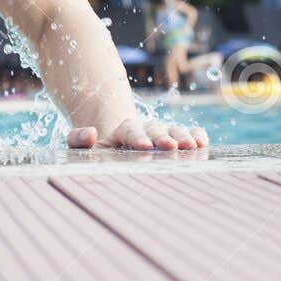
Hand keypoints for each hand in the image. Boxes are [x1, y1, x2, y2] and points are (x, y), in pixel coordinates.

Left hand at [68, 117, 209, 150]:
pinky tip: (202, 143)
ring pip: (173, 131)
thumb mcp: (81, 147)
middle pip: (155, 129)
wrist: (116, 147)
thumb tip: (91, 133)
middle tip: (171, 147)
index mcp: (122, 131)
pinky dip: (196, 135)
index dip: (137, 136)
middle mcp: (145, 129)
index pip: (130, 130)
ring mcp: (162, 133)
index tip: (144, 145)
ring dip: (183, 138)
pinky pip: (188, 133)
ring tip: (192, 147)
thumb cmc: (98, 151)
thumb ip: (78, 139)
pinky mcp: (175, 139)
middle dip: (163, 138)